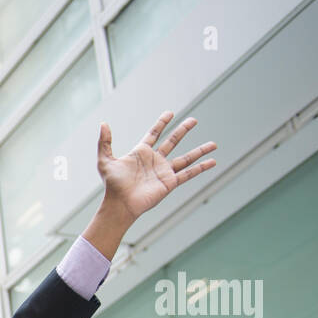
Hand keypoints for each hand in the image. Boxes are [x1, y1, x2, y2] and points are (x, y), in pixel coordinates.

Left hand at [97, 111, 216, 220]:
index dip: (162, 123)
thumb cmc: (112, 185)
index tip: (170, 113)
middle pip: (172, 141)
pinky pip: (189, 173)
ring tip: (214, 144)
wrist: (120, 204)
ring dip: (200, 151)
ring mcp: (163, 172)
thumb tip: (103, 123)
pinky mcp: (170, 183)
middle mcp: (154, 161)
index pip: (154, 134)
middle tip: (194, 120)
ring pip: (186, 158)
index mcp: (141, 153)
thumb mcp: (105, 160)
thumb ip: (104, 142)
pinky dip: (201, 168)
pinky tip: (213, 162)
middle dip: (183, 130)